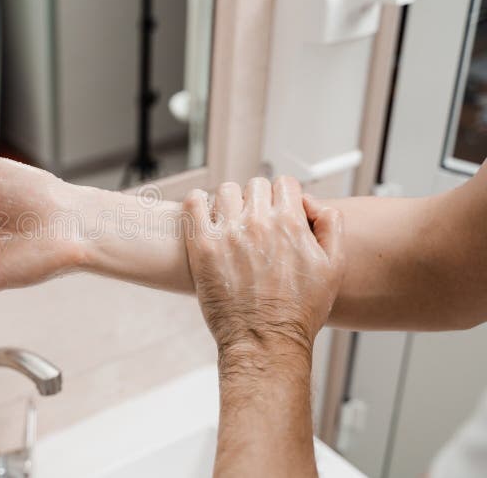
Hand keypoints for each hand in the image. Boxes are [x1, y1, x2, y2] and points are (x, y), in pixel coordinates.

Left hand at [182, 176, 344, 359]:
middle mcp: (257, 222)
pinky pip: (193, 204)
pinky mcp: (202, 246)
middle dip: (258, 201)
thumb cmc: (298, 311)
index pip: (284, 184)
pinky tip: (204, 217)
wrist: (265, 341)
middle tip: (255, 224)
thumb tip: (311, 203)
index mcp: (290, 223)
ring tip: (231, 224)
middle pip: (255, 186)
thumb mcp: (333, 267)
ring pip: (225, 191)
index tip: (277, 213)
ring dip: (229, 203)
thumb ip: (330, 225)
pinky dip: (197, 204)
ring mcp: (227, 233)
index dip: (283, 198)